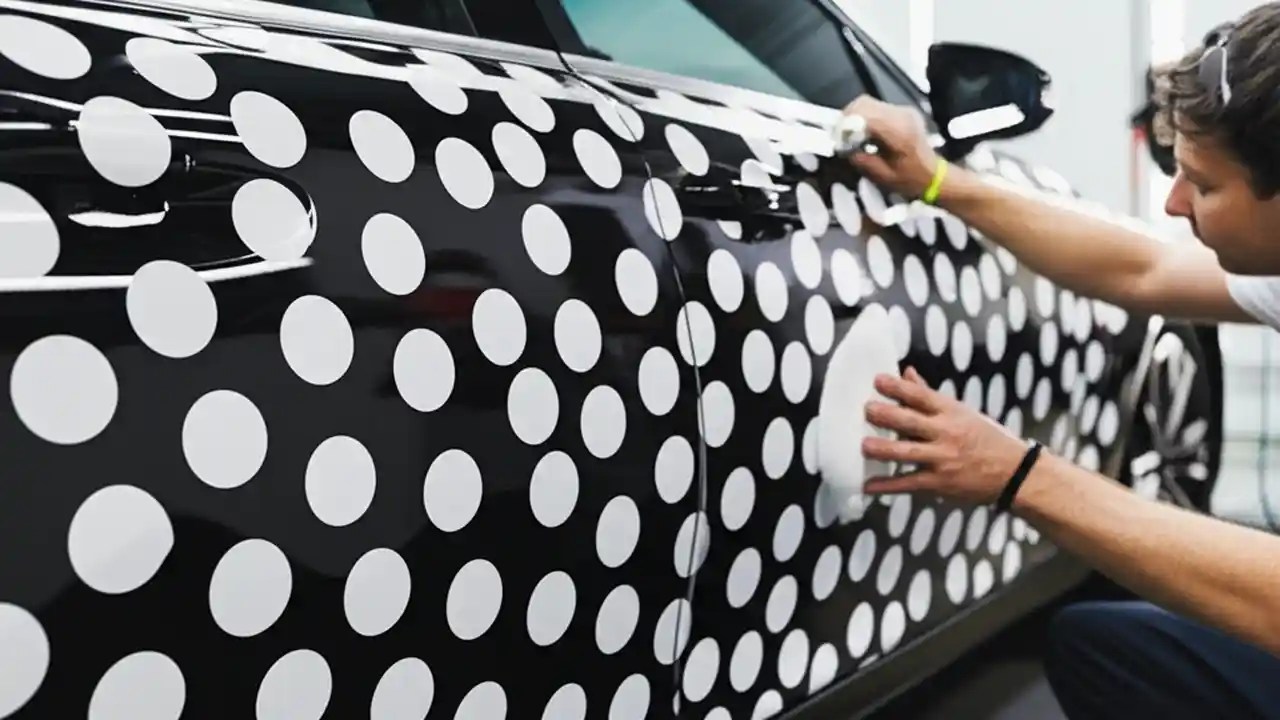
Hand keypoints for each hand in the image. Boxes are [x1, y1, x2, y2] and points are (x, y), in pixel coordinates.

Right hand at [841, 95, 939, 198]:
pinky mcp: (902, 111)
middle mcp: (902, 115)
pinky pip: (876, 107)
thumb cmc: (910, 180)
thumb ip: (861, 159)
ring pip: (868, 103)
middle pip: (864, 103)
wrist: (934, 175)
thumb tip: (844, 146)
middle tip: (840, 136)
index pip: (864, 114)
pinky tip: (864, 133)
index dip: (845, 124)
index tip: (837, 138)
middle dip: (847, 118)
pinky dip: (864, 117)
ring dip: (855, 117)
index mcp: (899, 131)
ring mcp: (903, 110)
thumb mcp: (882, 176)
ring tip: (850, 136)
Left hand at [861, 368, 1030, 504]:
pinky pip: (908, 483)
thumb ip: (930, 396)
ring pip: (907, 454)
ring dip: (883, 450)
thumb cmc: (986, 438)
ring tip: (863, 446)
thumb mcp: (962, 413)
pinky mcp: (939, 482)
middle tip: (866, 410)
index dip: (898, 387)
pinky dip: (887, 485)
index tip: (877, 380)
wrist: (1015, 473)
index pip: (921, 396)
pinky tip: (868, 485)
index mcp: (951, 412)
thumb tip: (907, 373)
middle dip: (886, 416)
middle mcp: (946, 433)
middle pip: (910, 423)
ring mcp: (942, 459)